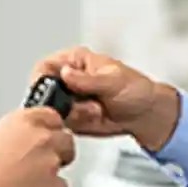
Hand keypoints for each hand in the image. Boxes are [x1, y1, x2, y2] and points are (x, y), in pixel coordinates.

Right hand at [0, 108, 75, 186]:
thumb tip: (21, 138)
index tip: (46, 135)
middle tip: (40, 161)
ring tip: (27, 182)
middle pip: (65, 138)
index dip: (48, 128)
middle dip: (56, 149)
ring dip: (50, 170)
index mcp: (23, 121)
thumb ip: (13, 134)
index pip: (52, 116)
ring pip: (63, 163)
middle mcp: (40, 138)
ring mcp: (51, 162)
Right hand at [31, 46, 180, 150]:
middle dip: (62, 103)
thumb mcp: (113, 81)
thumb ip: (88, 80)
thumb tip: (66, 73)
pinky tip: (96, 117)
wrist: (146, 114)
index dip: (41, 79)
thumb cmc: (135, 89)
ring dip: (76, 115)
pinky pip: (65, 125)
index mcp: (75, 61)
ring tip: (97, 109)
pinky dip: (81, 124)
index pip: (45, 66)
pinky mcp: (73, 119)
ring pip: (54, 112)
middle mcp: (68, 80)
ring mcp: (69, 101)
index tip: (51, 91)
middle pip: (45, 92)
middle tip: (84, 104)